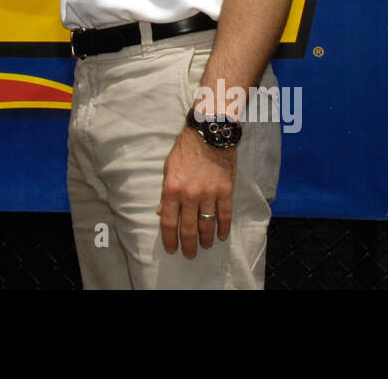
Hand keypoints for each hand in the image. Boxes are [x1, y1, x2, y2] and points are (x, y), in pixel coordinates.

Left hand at [155, 126, 236, 257]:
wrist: (209, 133)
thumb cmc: (186, 149)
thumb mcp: (168, 169)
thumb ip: (166, 193)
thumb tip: (161, 213)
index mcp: (172, 189)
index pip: (169, 222)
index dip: (169, 239)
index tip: (172, 249)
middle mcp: (190, 195)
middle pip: (188, 228)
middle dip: (188, 244)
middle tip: (189, 254)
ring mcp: (208, 194)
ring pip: (206, 224)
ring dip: (206, 239)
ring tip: (205, 246)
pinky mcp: (225, 191)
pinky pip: (224, 215)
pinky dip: (223, 227)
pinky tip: (222, 235)